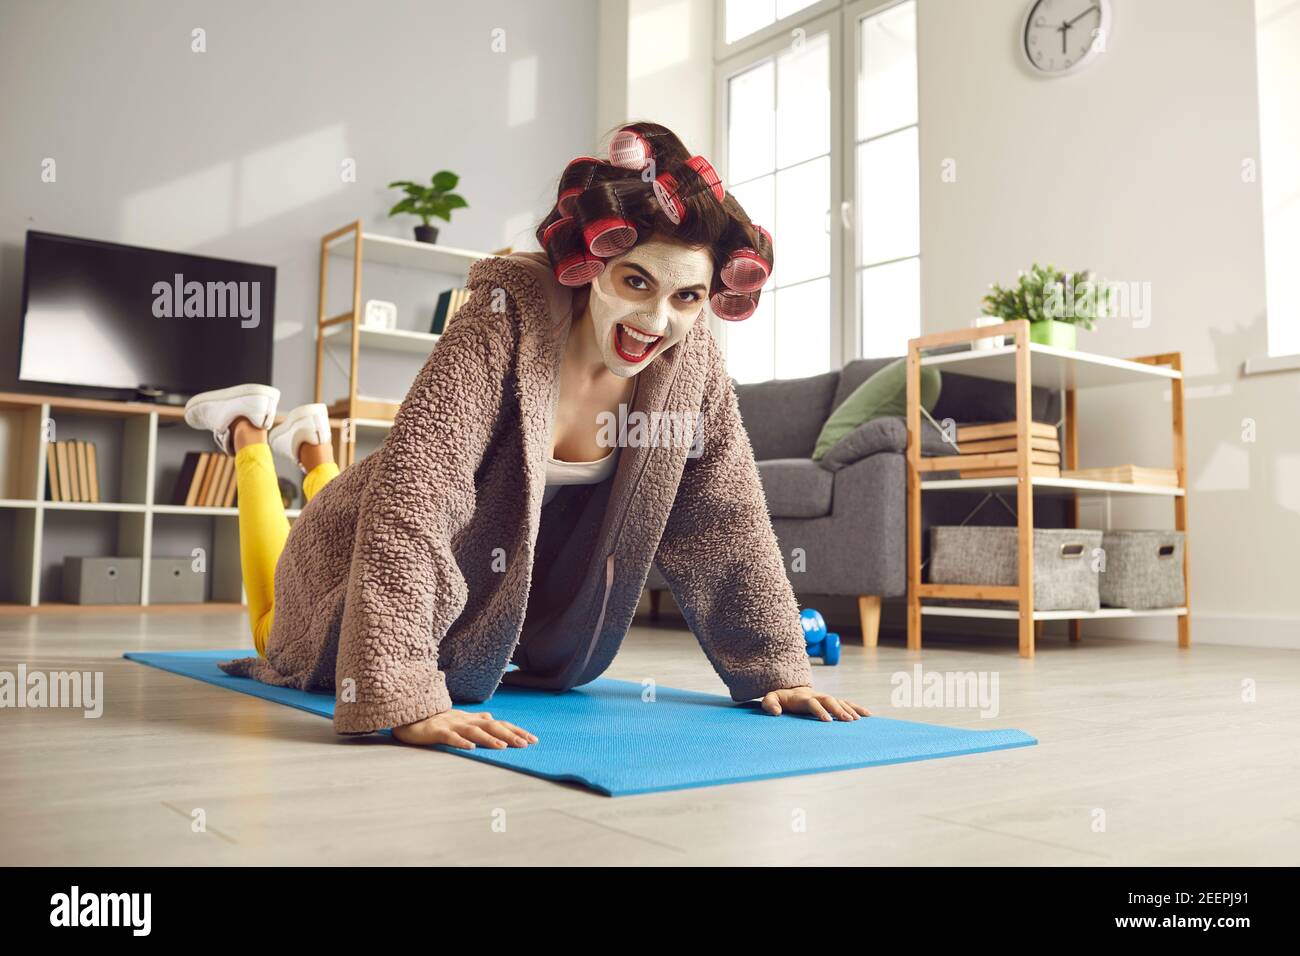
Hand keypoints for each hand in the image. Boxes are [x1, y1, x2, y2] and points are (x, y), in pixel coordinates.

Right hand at [392, 709, 537, 749]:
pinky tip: (471, 748)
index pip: (499, 724)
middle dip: (509, 735)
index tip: (533, 739)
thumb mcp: (459, 719)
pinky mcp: (437, 732)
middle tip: (526, 744)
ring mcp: (451, 725)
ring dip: (490, 739)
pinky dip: (461, 742)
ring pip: (474, 731)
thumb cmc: (436, 720)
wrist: (410, 717)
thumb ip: (476, 719)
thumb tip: (493, 717)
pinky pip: (450, 737)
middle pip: (491, 726)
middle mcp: (465, 720)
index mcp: (472, 719)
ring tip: (504, 747)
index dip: (515, 730)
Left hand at [760, 686, 869, 720]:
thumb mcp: (770, 699)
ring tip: (857, 721)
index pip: (812, 703)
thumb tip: (776, 712)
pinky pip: (846, 702)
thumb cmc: (780, 699)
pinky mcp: (831, 701)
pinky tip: (868, 715)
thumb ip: (770, 704)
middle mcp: (816, 695)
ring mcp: (825, 697)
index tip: (827, 721)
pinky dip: (857, 708)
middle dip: (838, 710)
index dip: (819, 711)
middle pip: (829, 700)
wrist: (789, 690)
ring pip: (839, 701)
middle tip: (847, 721)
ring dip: (849, 710)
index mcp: (802, 697)